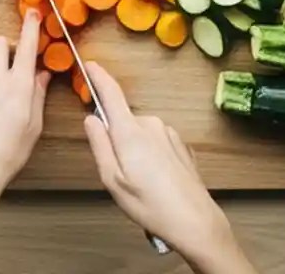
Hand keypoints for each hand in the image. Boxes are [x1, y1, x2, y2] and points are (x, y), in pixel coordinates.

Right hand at [83, 62, 255, 273]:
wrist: (194, 221)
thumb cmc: (151, 206)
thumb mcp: (112, 180)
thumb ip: (99, 144)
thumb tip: (91, 119)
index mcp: (130, 131)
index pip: (111, 93)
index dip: (98, 76)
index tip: (89, 64)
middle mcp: (151, 125)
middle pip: (123, 121)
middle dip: (116, 140)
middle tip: (119, 175)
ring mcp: (168, 134)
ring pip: (139, 134)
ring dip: (134, 152)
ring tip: (141, 185)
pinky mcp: (180, 145)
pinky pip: (155, 143)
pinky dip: (150, 158)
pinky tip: (156, 183)